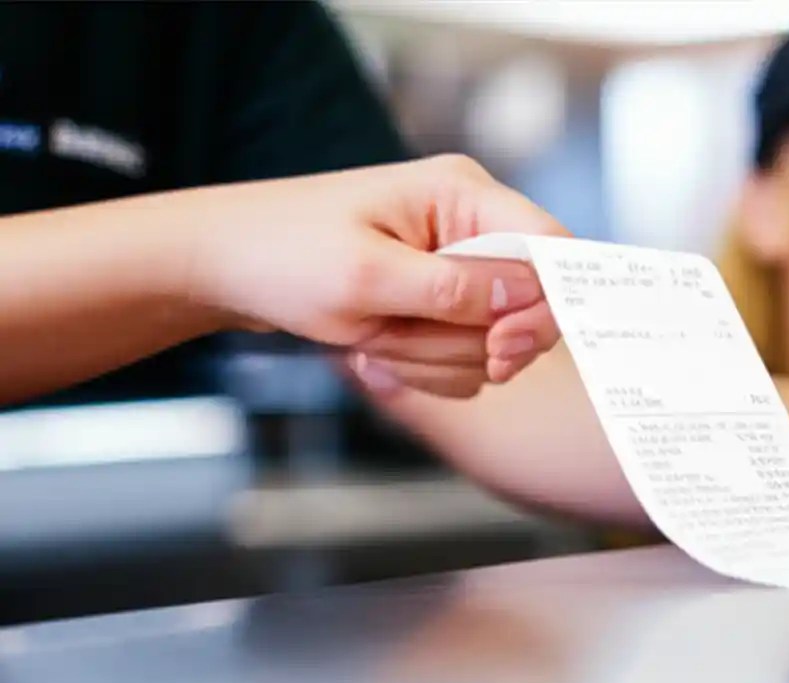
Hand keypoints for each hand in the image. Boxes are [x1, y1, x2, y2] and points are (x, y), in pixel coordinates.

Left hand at [186, 155, 563, 397]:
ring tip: (371, 336)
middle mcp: (469, 224)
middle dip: (470, 341)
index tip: (502, 349)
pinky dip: (425, 368)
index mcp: (462, 194)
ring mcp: (454, 266)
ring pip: (493, 342)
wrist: (222, 268)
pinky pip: (465, 358)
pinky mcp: (437, 302)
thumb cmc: (280, 254)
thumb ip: (453, 289)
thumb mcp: (366, 277)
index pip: (552, 247)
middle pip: (527, 306)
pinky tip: (375, 349)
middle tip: (405, 341)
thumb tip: (528, 295)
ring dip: (435, 357)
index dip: (545, 305)